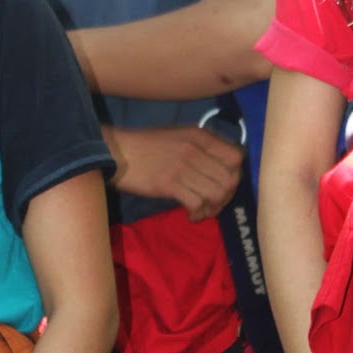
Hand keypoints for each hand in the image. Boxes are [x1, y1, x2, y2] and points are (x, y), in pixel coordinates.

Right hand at [105, 125, 243, 219]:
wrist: (116, 151)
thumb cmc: (146, 146)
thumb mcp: (178, 136)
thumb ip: (201, 148)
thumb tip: (222, 169)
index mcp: (200, 136)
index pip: (236, 157)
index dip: (235, 176)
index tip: (224, 185)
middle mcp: (194, 149)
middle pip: (230, 179)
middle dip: (225, 198)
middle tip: (212, 205)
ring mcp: (182, 166)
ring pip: (216, 193)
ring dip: (212, 208)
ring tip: (201, 211)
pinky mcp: (168, 184)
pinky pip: (197, 204)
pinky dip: (198, 214)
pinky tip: (190, 215)